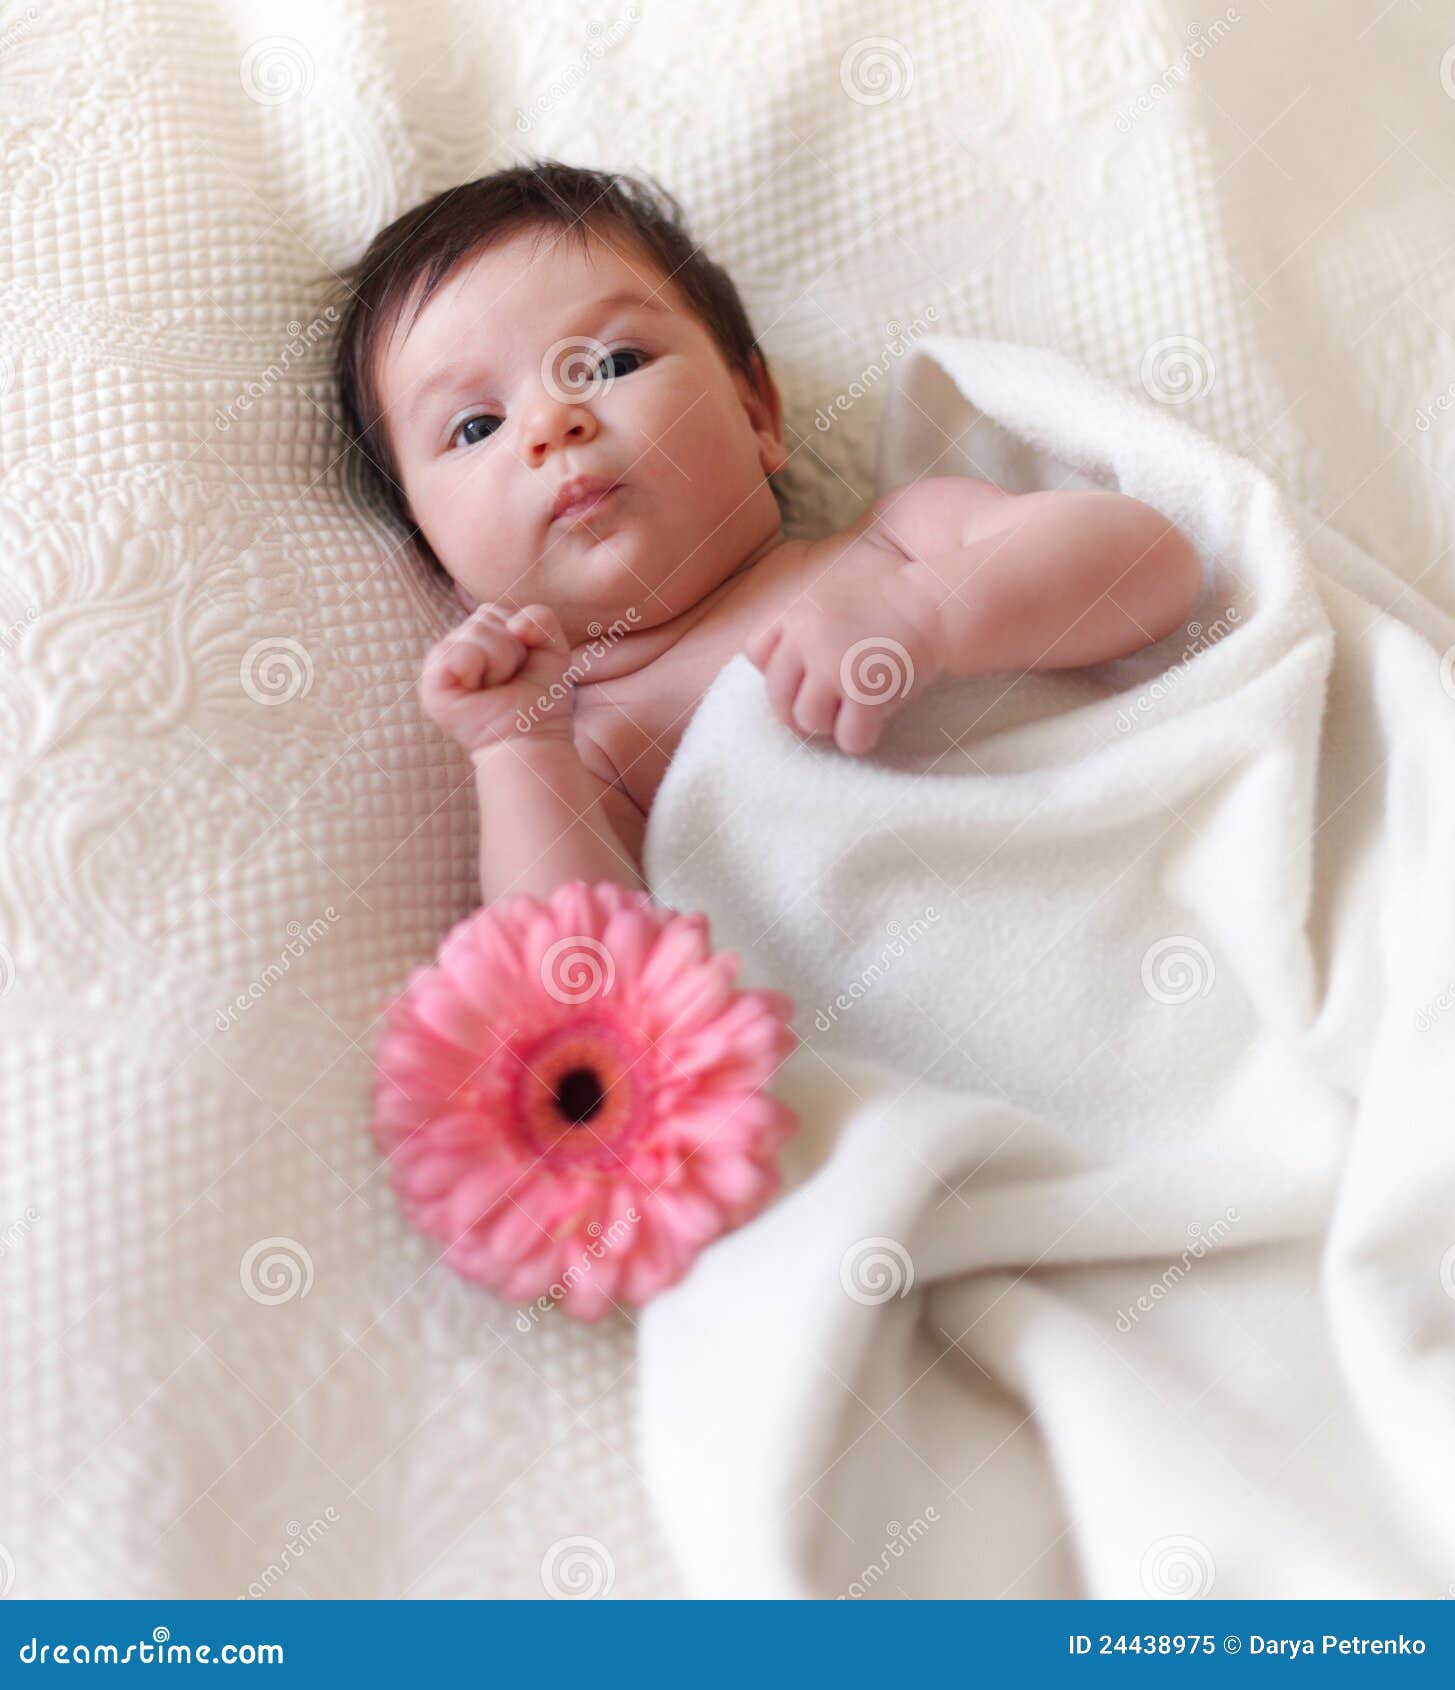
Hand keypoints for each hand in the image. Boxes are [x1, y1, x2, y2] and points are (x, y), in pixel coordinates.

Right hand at [417, 601, 574, 754]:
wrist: (533, 738)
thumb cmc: (540, 699)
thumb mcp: (552, 649)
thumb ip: (541, 618)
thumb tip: (515, 623)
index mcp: (474, 640)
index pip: (492, 611)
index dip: (518, 636)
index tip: (522, 666)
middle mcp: (453, 650)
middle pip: (483, 618)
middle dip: (511, 649)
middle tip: (510, 681)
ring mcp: (439, 667)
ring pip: (474, 633)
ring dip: (501, 663)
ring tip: (498, 688)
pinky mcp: (433, 687)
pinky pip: (457, 654)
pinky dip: (479, 669)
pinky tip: (481, 692)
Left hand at [743, 570, 940, 755]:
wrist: (932, 605)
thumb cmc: (883, 609)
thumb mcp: (828, 602)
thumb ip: (797, 632)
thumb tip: (776, 682)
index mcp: (795, 614)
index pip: (755, 653)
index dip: (777, 670)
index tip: (804, 673)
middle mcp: (806, 640)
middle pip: (778, 697)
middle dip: (799, 710)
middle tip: (827, 708)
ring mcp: (833, 667)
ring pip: (808, 722)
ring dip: (828, 725)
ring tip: (851, 711)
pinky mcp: (863, 691)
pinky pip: (847, 737)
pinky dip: (859, 737)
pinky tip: (872, 721)